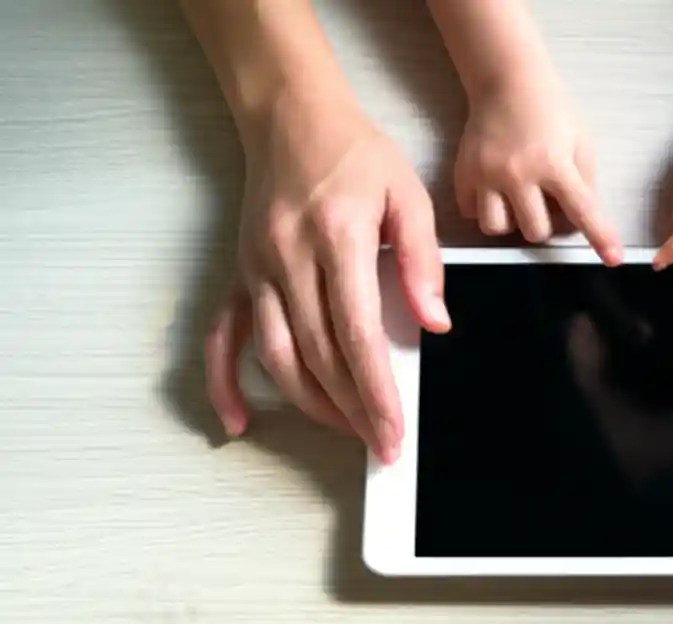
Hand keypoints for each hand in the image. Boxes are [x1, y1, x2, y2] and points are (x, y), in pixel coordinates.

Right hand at [205, 94, 449, 462]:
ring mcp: (257, 270)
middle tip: (382, 445)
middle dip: (353, 409)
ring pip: (278, 355)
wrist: (291, 115)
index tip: (393, 428)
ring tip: (348, 429)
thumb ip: (422, 260)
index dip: (376, 390)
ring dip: (311, 403)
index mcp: (337, 239)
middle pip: (320, 356)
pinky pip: (223, 337)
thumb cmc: (355, 152)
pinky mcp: (240, 274)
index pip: (357, 335)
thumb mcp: (408, 194)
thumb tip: (435, 322)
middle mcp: (289, 259)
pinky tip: (237, 420)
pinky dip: (223, 382)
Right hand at [454, 78, 621, 264]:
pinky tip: (494, 190)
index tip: (614, 258)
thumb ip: (584, 181)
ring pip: (496, 228)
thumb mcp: (581, 141)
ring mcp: (486, 174)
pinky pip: (471, 212)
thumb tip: (580, 219)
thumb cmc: (551, 111)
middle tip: (545, 200)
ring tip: (517, 199)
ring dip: (512, 221)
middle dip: (545, 223)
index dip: (600, 237)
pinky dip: (484, 209)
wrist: (507, 82)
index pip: (582, 210)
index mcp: (554, 163)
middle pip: (535, 231)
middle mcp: (518, 173)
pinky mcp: (463, 173)